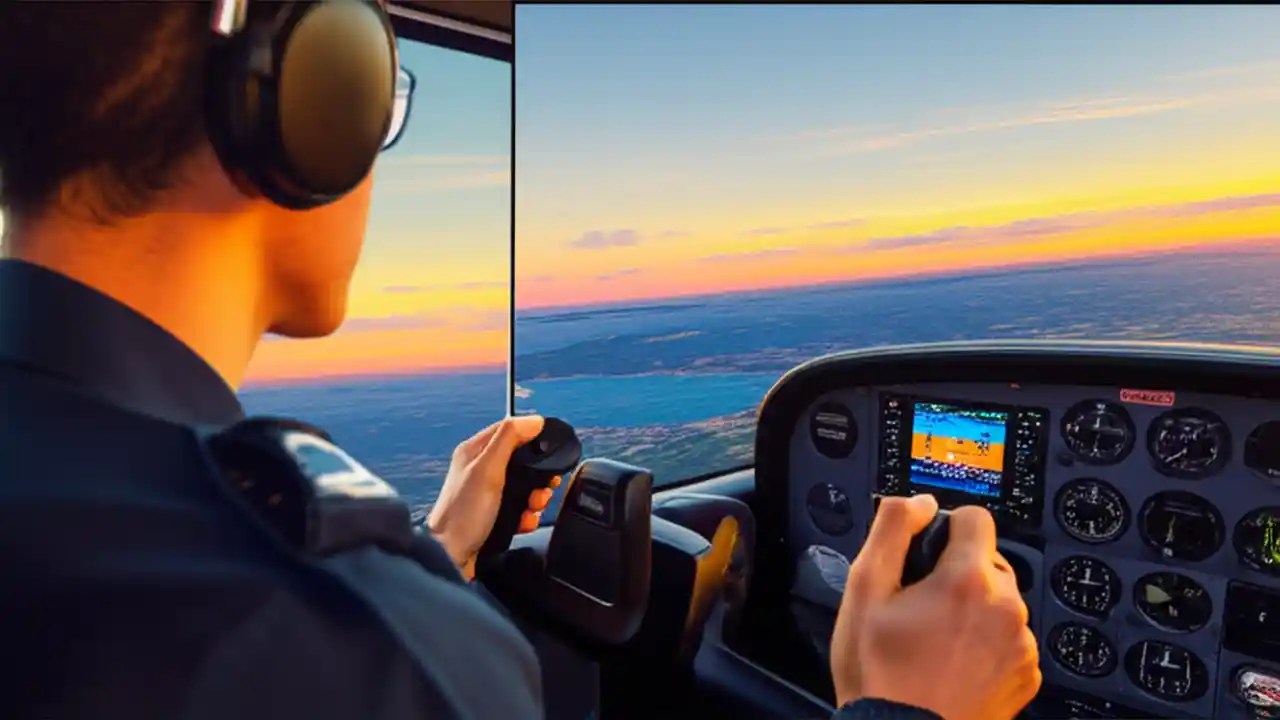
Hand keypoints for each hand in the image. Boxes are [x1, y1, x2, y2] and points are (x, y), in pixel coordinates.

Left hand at [427, 416, 561, 580]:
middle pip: (522, 459)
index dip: (532, 436)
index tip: (549, 447)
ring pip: (525, 485)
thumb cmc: (463, 515)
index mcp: (474, 451)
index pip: (509, 429)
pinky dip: (527, 514)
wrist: (450, 558)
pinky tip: (524, 521)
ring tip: (533, 507)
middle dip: (539, 474)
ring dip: (536, 497)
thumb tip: (534, 420)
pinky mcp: (493, 513)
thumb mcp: (487, 470)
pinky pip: (520, 507)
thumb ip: (509, 440)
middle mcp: (480, 469)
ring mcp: (486, 493)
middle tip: (544, 486)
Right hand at [831, 497, 1040, 719]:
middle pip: (987, 561)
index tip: (924, 556)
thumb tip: (920, 503)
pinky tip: (955, 662)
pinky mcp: (1027, 675)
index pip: (975, 517)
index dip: (944, 529)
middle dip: (957, 573)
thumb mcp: (865, 590)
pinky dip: (987, 643)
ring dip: (975, 609)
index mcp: (968, 579)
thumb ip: (892, 530)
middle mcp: (1007, 607)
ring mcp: (1021, 644)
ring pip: (1000, 601)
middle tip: (921, 607)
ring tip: (937, 639)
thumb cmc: (880, 672)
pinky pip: (1010, 638)